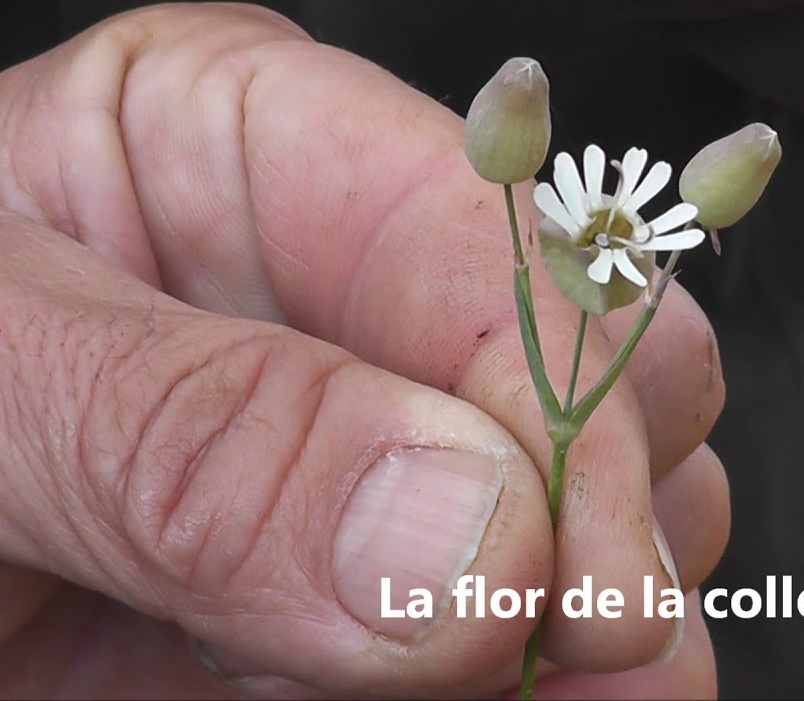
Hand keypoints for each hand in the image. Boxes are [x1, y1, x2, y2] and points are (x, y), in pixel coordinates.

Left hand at [0, 2, 728, 698]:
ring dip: (589, 630)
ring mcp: (393, 464)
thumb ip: (191, 435)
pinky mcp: (389, 605)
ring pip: (612, 516)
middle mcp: (353, 304)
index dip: (565, 398)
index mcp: (255, 157)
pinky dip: (534, 692)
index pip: (501, 235)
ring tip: (510, 697)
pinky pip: (532, 642)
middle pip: (608, 368)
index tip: (577, 584)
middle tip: (568, 658)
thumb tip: (462, 527)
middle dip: (610, 519)